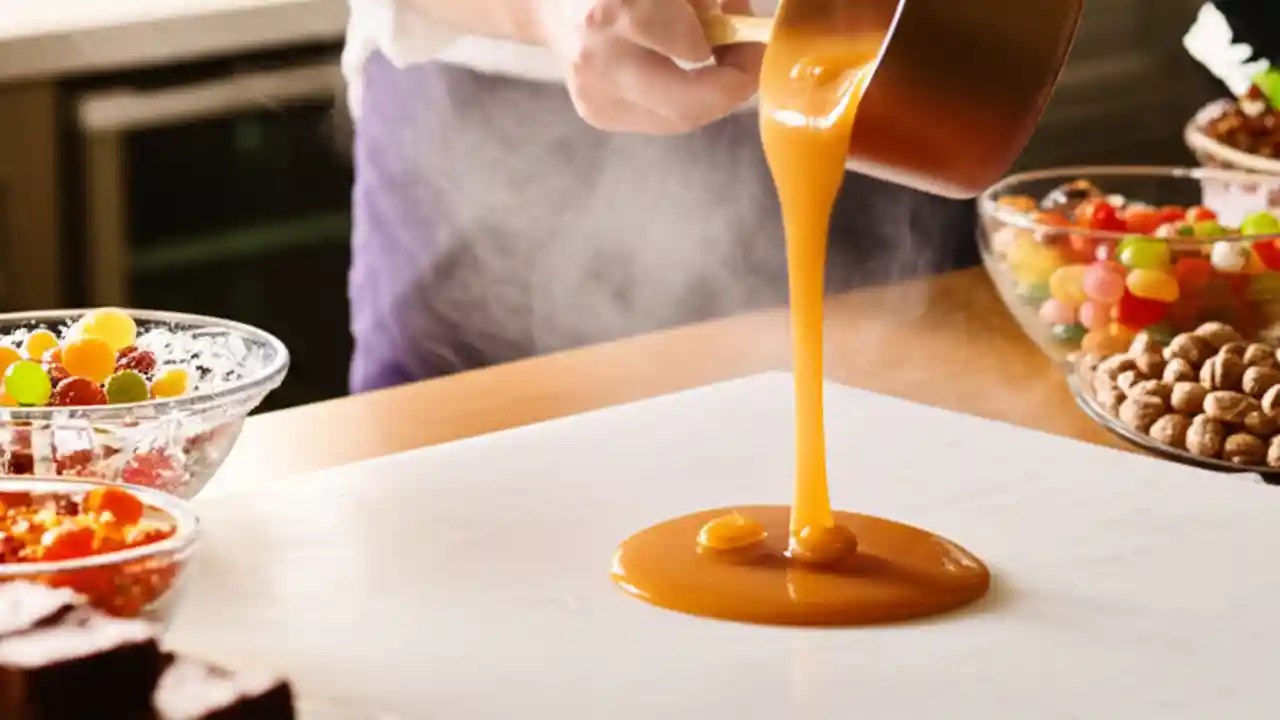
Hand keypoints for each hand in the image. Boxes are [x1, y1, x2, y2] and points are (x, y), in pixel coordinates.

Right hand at [536, 0, 765, 133]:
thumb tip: (742, 24)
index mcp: (611, 13)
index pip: (691, 47)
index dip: (730, 42)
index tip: (746, 28)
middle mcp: (599, 61)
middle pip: (687, 105)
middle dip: (731, 88)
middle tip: (748, 62)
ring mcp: (594, 94)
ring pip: (679, 118)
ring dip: (710, 93)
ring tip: (714, 57)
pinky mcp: (596, 112)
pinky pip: (660, 117)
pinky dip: (681, 94)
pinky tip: (676, 67)